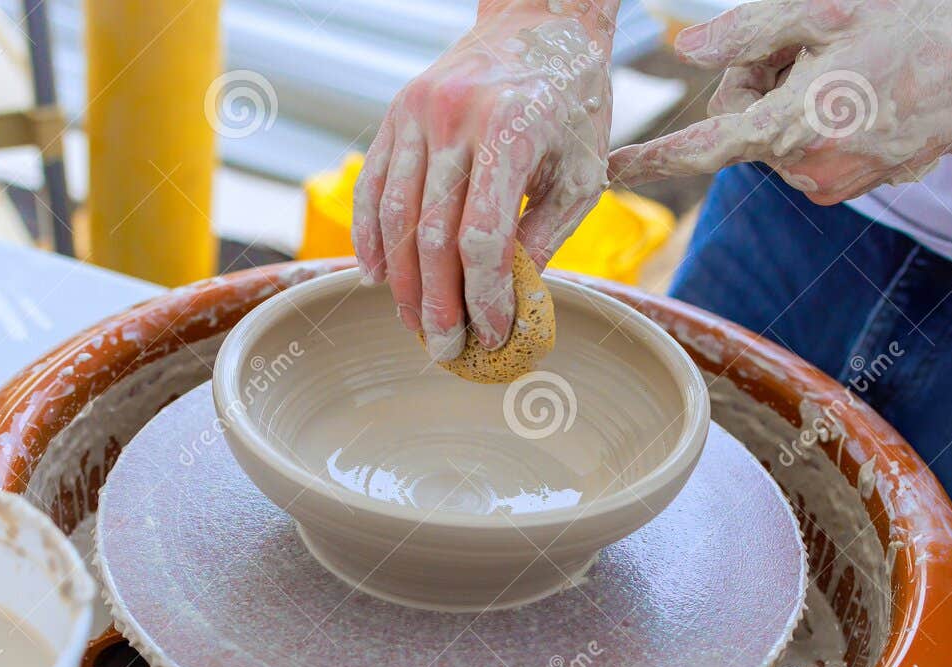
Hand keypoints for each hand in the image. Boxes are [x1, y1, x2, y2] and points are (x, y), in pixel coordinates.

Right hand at [353, 1, 613, 358]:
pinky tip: (374, 277)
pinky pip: (373, 187)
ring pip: (395, 216)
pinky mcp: (397, 115)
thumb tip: (512, 300)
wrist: (540, 21)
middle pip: (431, 235)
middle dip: (438, 302)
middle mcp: (457, 117)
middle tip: (446, 349)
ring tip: (415, 324)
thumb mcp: (582, 169)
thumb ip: (546, 233)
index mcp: (512, 128)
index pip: (481, 235)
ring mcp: (419, 113)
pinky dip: (370, 237)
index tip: (491, 333)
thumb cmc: (572, 102)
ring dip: (401, 282)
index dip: (483, 294)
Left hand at [609, 0, 951, 203]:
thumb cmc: (921, 29)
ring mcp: (826, 184)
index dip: (648, 159)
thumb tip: (687, 52)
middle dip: (760, 82)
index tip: (604, 173)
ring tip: (851, 72)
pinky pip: (800, 149)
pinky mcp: (844, 187)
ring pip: (770, 136)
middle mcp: (803, 168)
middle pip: (739, 123)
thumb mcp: (831, 10)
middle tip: (819, 47)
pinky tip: (862, 97)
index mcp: (792, 125)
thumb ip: (752, 32)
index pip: (701, 147)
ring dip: (791, 99)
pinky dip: (814, 120)